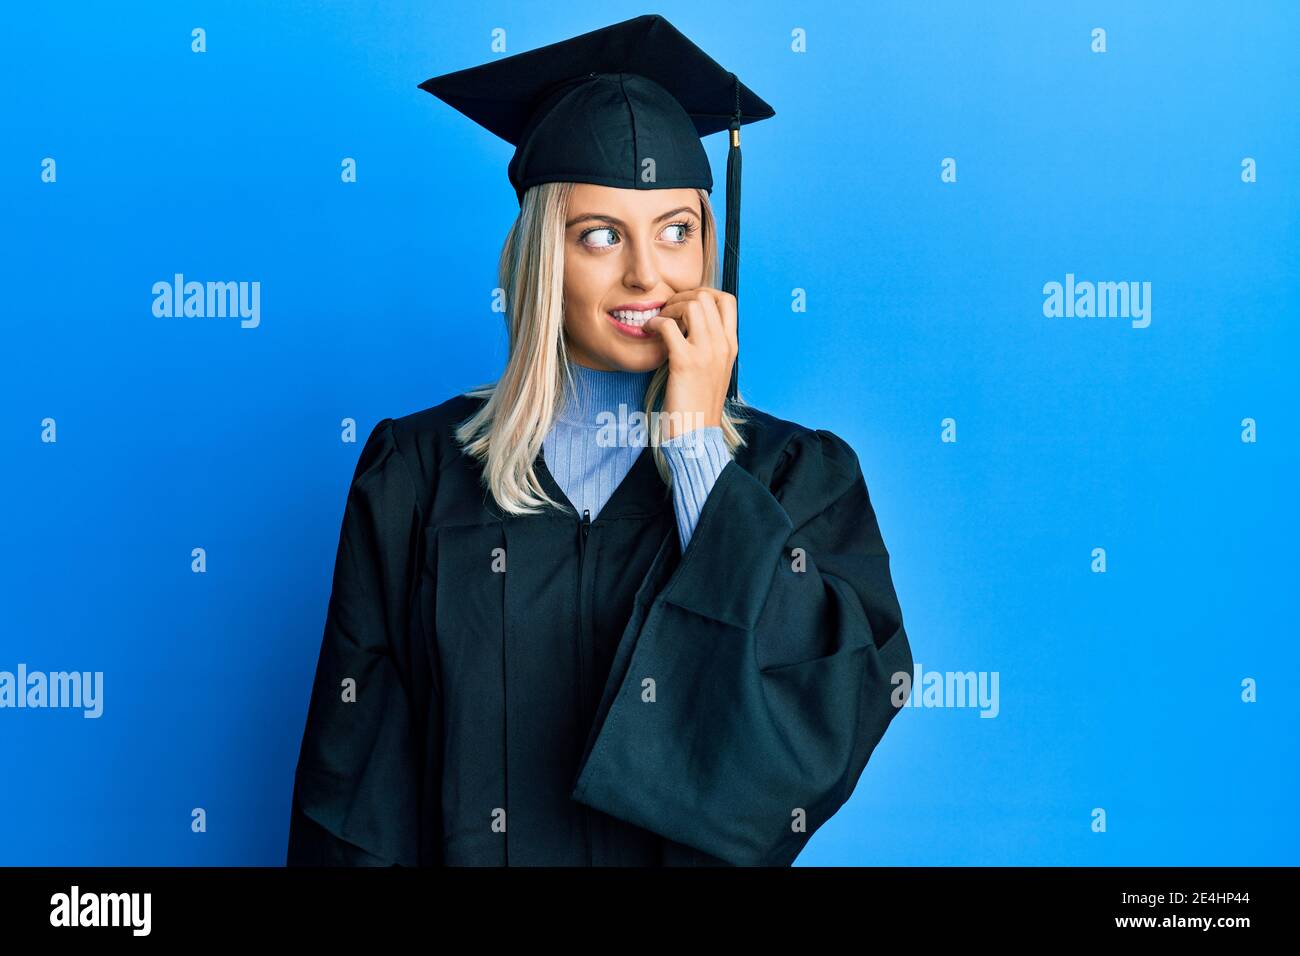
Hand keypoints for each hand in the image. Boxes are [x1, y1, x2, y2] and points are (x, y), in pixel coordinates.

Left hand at [643, 288, 736, 441]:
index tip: (686, 303)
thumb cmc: (700, 402)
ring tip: (660, 320)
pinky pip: (668, 326)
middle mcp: (722, 345)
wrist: (697, 432)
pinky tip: (649, 331)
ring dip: (670, 307)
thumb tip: (692, 324)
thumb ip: (710, 346)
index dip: (704, 292)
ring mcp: (706, 353)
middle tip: (669, 310)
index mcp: (731, 345)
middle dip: (683, 296)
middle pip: (707, 297)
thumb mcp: (715, 369)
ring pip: (691, 305)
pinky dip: (655, 323)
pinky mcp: (685, 362)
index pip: (727, 300)